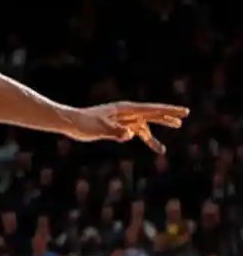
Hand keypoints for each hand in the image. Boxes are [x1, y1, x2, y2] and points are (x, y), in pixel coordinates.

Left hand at [62, 102, 188, 153]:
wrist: (70, 123)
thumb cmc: (84, 123)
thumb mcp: (100, 128)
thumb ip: (116, 131)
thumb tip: (131, 134)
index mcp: (124, 109)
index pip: (151, 109)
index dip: (168, 110)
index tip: (183, 111)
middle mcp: (126, 112)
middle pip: (151, 113)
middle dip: (168, 114)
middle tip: (185, 115)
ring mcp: (122, 119)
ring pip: (145, 125)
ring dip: (157, 132)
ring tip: (170, 138)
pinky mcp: (118, 127)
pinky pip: (136, 132)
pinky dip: (146, 138)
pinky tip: (154, 146)